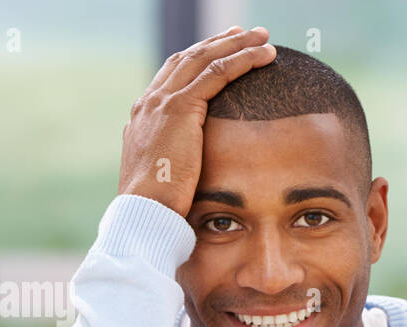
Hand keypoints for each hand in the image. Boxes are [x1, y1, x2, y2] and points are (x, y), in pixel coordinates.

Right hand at [118, 26, 275, 216]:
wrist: (143, 212)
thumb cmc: (156, 207)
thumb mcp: (162, 177)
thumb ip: (171, 161)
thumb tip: (183, 167)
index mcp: (144, 115)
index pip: (174, 74)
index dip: (200, 59)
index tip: (222, 50)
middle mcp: (150, 102)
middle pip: (189, 58)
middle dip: (219, 42)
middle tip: (246, 33)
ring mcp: (163, 102)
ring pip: (205, 59)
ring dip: (236, 44)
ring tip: (262, 37)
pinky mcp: (180, 109)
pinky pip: (217, 73)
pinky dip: (242, 60)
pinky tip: (264, 56)